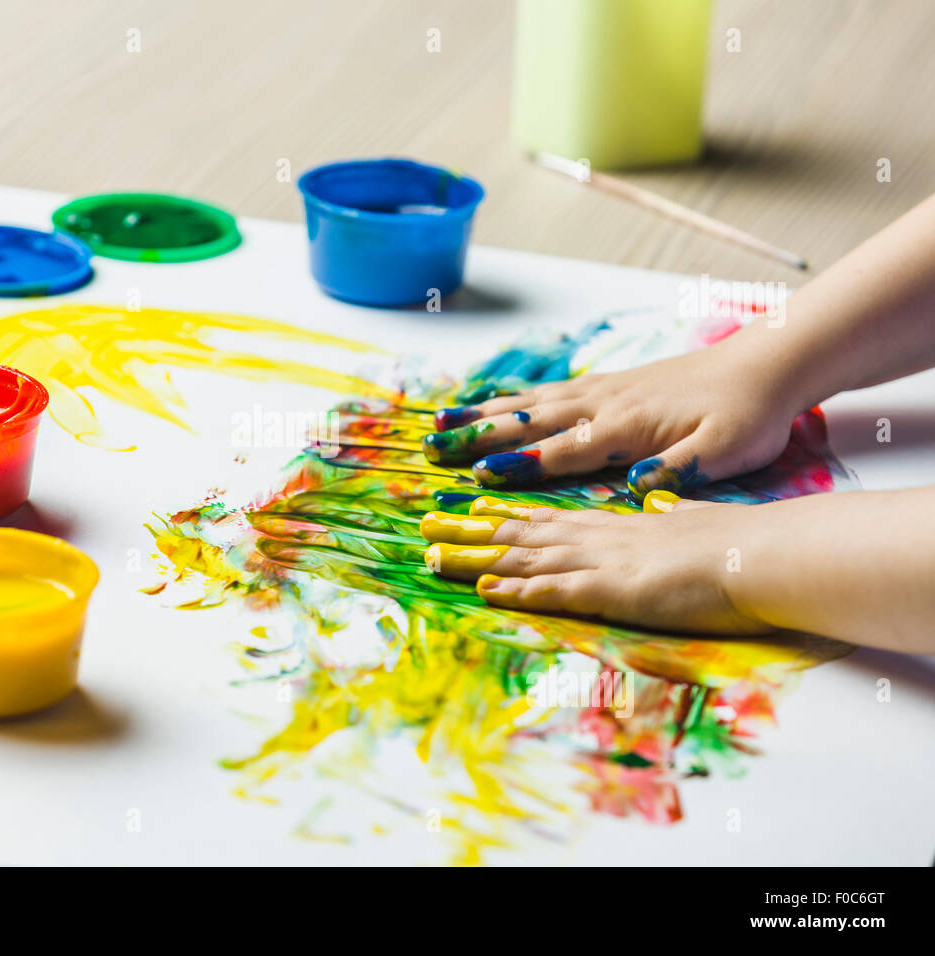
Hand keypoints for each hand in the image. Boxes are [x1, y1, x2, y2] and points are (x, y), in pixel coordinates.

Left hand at [421, 494, 770, 635]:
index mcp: (617, 525)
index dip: (506, 516)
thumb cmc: (738, 544)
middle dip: (470, 530)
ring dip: (475, 558)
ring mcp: (602, 561)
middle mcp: (600, 537)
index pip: (549, 519)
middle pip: (521, 533)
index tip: (471, 509)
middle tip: (426, 526)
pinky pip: (553, 590)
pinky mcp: (612, 589)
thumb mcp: (690, 524)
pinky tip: (484, 591)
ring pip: (523, 558)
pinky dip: (516, 590)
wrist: (765, 551)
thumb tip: (656, 510)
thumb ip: (665, 519)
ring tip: (432, 556)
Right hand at [424, 335, 802, 499]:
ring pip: (531, 402)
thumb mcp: (725, 453)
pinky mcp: (611, 384)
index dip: (520, 465)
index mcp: (627, 428)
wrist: (768, 364)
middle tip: (433, 444)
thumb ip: (678, 469)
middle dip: (479, 434)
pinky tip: (494, 399)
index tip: (478, 476)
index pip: (563, 450)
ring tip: (442, 418)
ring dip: (484, 413)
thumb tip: (635, 487)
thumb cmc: (748, 417)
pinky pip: (548, 389)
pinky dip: (512, 395)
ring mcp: (604, 390)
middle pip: (529, 421)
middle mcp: (605, 405)